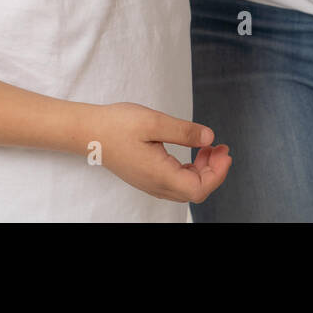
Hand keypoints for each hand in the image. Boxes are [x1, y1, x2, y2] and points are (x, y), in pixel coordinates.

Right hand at [92, 102, 231, 203]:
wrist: (88, 131)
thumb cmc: (117, 125)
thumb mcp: (154, 122)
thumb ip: (184, 132)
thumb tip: (210, 138)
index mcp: (159, 175)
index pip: (199, 189)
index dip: (217, 174)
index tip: (224, 152)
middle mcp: (156, 184)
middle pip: (195, 191)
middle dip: (214, 171)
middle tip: (221, 147)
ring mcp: (150, 182)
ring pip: (186, 187)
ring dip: (203, 170)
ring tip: (210, 148)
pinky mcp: (147, 176)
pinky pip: (176, 181)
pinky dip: (191, 169)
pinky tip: (193, 152)